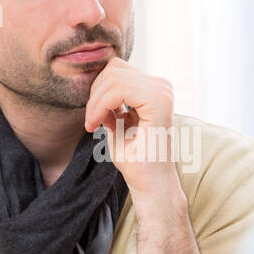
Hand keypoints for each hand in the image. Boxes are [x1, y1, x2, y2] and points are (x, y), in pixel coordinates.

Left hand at [83, 58, 180, 200]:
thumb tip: (93, 80)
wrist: (150, 184)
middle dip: (94, 94)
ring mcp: (163, 91)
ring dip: (96, 102)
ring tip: (95, 124)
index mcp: (154, 89)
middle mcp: (162, 86)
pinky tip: (98, 125)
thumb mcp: (116, 122)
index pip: (116, 69)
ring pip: (114, 76)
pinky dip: (101, 105)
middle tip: (91, 122)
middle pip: (114, 68)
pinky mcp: (159, 101)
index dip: (96, 89)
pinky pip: (119, 88)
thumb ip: (109, 100)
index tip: (90, 118)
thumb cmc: (135, 159)